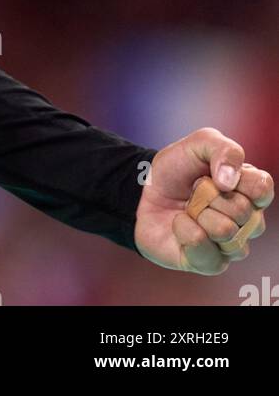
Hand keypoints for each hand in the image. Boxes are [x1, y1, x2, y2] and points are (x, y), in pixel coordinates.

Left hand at [134, 127, 272, 273]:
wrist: (145, 191)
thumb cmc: (178, 168)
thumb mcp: (200, 144)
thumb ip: (224, 150)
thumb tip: (230, 182)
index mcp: (250, 190)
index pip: (262, 188)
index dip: (238, 179)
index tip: (215, 173)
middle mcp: (248, 221)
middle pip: (243, 211)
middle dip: (208, 194)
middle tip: (194, 190)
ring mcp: (232, 244)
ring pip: (226, 231)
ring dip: (198, 212)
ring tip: (189, 208)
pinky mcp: (212, 262)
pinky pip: (204, 248)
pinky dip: (184, 230)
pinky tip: (180, 224)